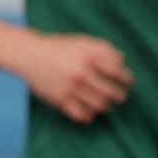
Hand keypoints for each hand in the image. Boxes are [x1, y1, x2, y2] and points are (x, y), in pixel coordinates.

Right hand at [17, 33, 132, 122]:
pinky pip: (80, 114)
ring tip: (106, 105)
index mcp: (89, 56)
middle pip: (111, 92)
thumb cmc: (59, 48)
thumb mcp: (83, 41)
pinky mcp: (59, 99)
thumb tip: (122, 61)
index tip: (127, 82)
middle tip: (120, 97)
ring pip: (98, 105)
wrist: (29, 55)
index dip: (127, 78)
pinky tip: (89, 112)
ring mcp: (70, 87)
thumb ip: (104, 48)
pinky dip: (89, 116)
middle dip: (120, 96)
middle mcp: (81, 72)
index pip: (118, 71)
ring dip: (106, 107)